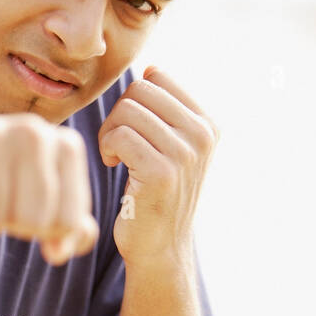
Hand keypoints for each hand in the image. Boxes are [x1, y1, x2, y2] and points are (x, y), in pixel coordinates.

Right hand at [0, 112, 98, 263]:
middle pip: (31, 221)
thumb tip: (57, 252)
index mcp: (67, 147)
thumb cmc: (7, 183)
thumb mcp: (47, 205)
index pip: (67, 223)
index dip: (45, 232)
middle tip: (1, 203)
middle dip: (13, 224)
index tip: (31, 209)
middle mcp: (32, 132)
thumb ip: (68, 232)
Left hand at [98, 67, 218, 269]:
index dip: (133, 100)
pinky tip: (114, 165)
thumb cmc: (155, 195)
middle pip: (139, 90)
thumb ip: (166, 111)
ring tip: (116, 156)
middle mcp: (202, 136)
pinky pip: (120, 136)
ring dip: (110, 133)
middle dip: (118, 114)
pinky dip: (107, 148)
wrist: (160, 247)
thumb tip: (150, 68)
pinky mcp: (162, 173)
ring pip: (127, 111)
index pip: (157, 78)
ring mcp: (185, 154)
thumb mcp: (173, 148)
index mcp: (208, 124)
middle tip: (117, 144)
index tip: (134, 130)